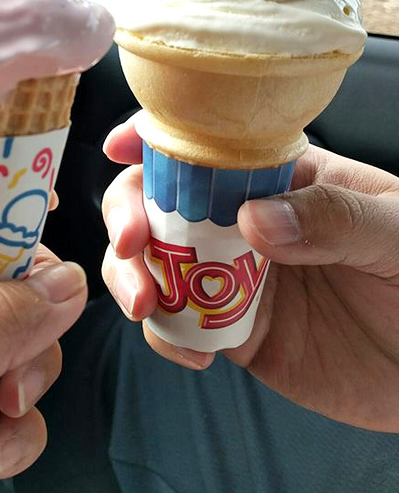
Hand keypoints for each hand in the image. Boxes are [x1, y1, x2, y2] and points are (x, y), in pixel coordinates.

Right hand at [102, 114, 398, 432]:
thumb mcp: (397, 234)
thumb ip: (334, 219)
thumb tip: (254, 219)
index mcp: (283, 178)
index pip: (210, 144)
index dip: (156, 139)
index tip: (120, 147)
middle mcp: (246, 222)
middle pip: (161, 201)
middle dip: (128, 214)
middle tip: (131, 245)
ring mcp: (233, 277)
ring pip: (155, 262)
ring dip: (130, 276)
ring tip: (145, 304)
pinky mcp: (234, 331)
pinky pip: (178, 325)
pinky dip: (165, 335)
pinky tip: (193, 354)